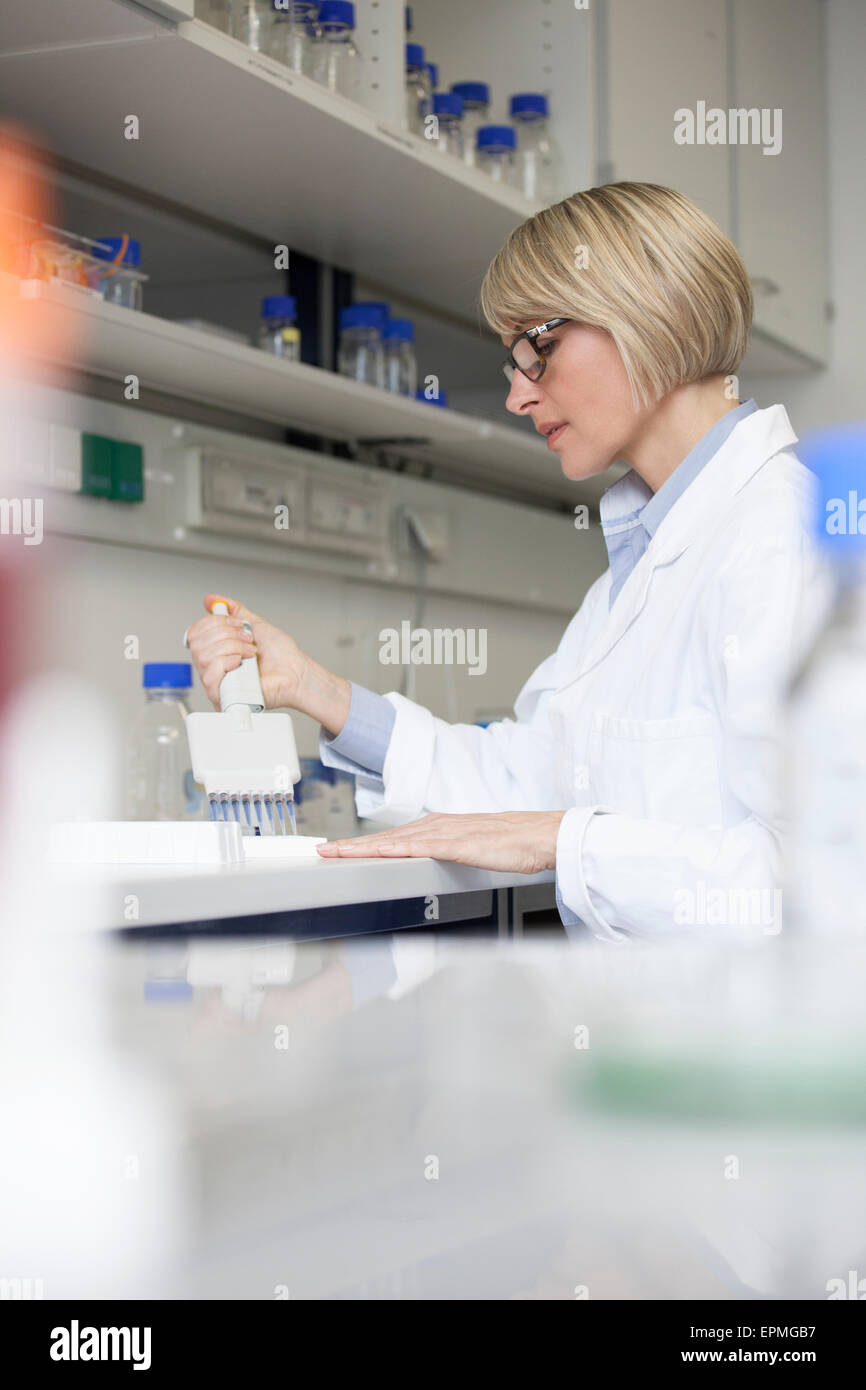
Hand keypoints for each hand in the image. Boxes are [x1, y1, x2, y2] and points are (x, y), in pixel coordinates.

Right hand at [186, 593, 307, 710]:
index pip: (195, 633)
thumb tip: (211, 600)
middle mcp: (213, 667)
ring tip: (250, 652)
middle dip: (226, 633)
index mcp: (218, 651)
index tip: (236, 623)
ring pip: (203, 656)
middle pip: (197, 642)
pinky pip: (209, 675)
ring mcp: (217, 682)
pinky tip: (241, 664)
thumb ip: (233, 611)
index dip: (213, 622)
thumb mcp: (255, 625)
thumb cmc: (282, 657)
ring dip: (231, 647)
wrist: (296, 673)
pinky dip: (227, 662)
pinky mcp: (222, 696)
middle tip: (247, 638)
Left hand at [316, 811, 565, 874]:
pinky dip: (394, 851)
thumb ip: (448, 854)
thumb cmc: (512, 844)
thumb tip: (431, 864)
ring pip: (394, 842)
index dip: (363, 845)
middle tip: (321, 852)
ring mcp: (445, 833)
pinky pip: (419, 848)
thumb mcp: (472, 850)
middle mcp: (436, 825)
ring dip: (362, 848)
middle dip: (351, 846)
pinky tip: (377, 855)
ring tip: (335, 854)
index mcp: (439, 827)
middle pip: (385, 838)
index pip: (392, 838)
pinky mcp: (457, 844)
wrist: (539, 836)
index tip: (338, 851)